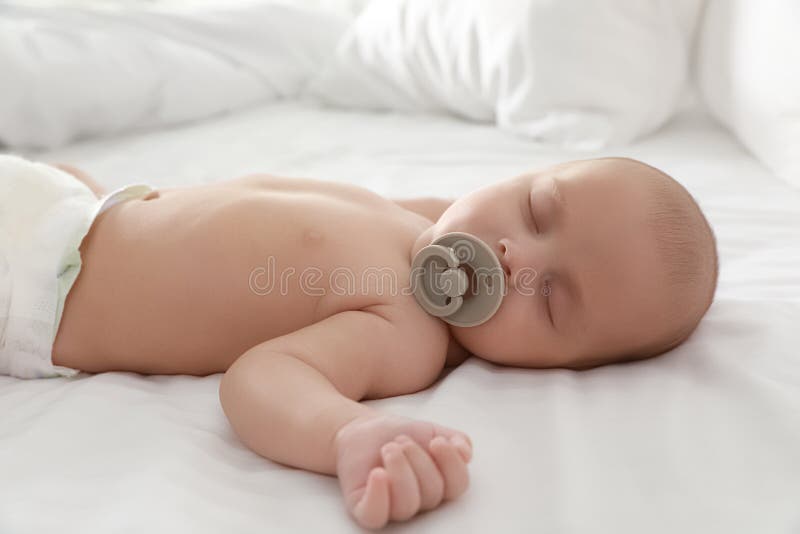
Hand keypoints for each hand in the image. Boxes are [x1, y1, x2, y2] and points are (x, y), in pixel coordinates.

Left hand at [333, 412, 472, 529]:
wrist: (363, 431)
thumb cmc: (398, 435)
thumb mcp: (431, 431)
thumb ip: (455, 439)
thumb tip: (466, 452)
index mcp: (440, 484)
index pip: (457, 485)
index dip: (451, 464)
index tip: (437, 441)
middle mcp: (420, 501)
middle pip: (432, 493)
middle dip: (418, 459)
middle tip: (401, 440)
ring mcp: (393, 507)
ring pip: (407, 505)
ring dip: (400, 470)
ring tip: (389, 448)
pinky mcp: (366, 509)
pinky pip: (375, 515)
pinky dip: (378, 496)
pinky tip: (377, 473)